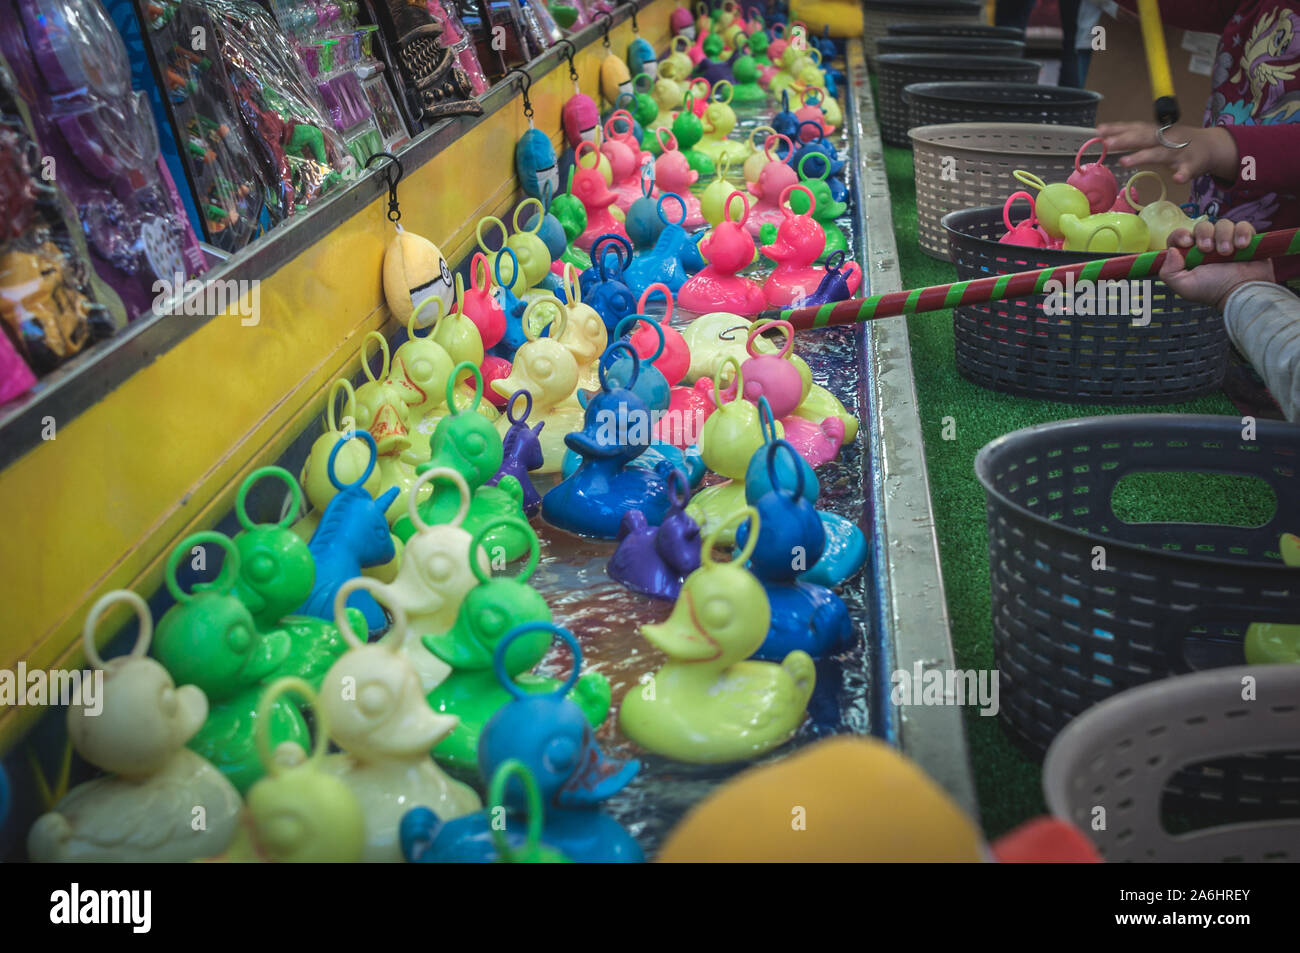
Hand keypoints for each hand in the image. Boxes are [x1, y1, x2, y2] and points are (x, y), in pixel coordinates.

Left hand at [1096, 122, 1237, 183]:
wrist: (1211, 146)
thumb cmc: (1177, 143)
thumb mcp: (1157, 137)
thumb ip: (1136, 138)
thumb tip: (1109, 139)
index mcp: (1157, 132)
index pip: (1135, 128)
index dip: (1118, 128)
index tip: (1099, 130)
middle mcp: (1166, 139)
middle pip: (1144, 138)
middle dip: (1126, 140)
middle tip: (1108, 143)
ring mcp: (1179, 152)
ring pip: (1160, 154)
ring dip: (1142, 156)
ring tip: (1124, 162)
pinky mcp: (1192, 165)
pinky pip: (1187, 171)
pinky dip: (1183, 174)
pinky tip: (1177, 178)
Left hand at [1159, 219, 1273, 310]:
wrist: (1243, 293)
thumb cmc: (1214, 291)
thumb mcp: (1185, 286)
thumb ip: (1168, 272)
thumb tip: (1171, 250)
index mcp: (1191, 255)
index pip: (1179, 236)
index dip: (1180, 235)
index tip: (1187, 243)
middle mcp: (1208, 246)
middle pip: (1202, 226)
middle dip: (1204, 234)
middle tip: (1208, 249)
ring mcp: (1228, 241)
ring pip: (1223, 224)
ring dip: (1223, 236)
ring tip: (1227, 253)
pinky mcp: (1247, 239)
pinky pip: (1243, 225)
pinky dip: (1242, 232)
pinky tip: (1242, 246)